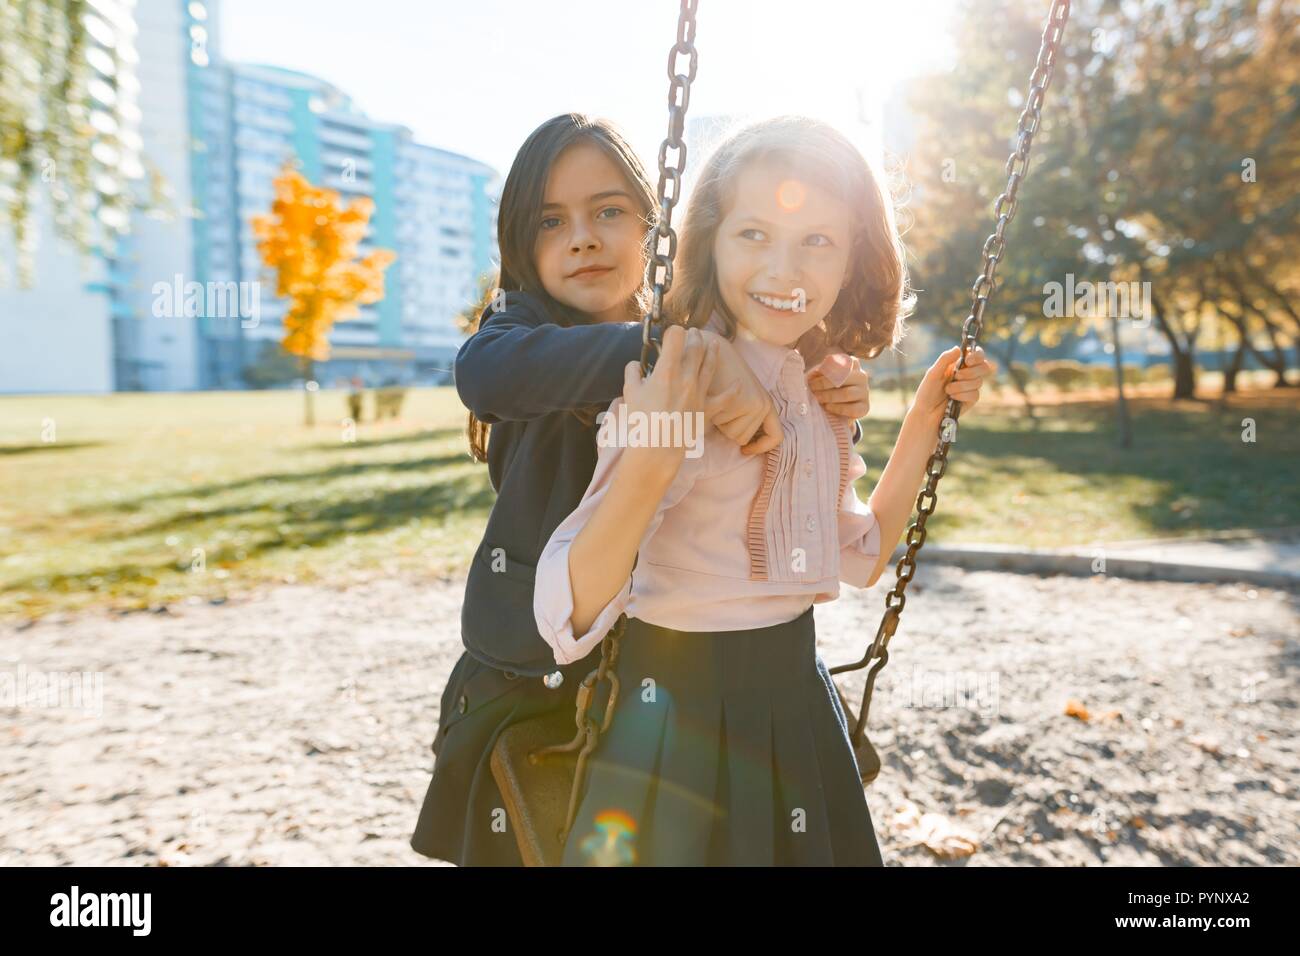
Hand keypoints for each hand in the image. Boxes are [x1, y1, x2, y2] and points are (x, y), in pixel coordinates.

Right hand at [620, 324, 717, 481]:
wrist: (658, 446)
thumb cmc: (642, 419)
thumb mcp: (630, 392)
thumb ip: (633, 372)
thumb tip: (636, 365)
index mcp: (667, 370)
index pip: (675, 336)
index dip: (673, 331)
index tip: (670, 335)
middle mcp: (687, 376)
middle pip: (695, 347)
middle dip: (694, 336)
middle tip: (693, 333)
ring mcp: (699, 391)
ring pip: (710, 364)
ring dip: (712, 350)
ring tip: (712, 343)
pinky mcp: (707, 408)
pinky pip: (725, 399)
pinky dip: (732, 391)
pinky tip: (738, 384)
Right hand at [699, 329, 782, 454]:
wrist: (711, 351)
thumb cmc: (721, 375)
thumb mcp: (740, 395)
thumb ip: (745, 416)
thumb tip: (743, 444)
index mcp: (766, 403)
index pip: (776, 436)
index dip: (761, 447)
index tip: (745, 450)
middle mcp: (764, 405)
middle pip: (743, 438)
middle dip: (728, 428)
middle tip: (723, 406)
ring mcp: (753, 404)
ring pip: (732, 434)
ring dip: (720, 422)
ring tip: (718, 399)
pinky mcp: (740, 403)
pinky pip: (722, 424)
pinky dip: (713, 415)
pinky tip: (713, 397)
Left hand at [807, 354, 868, 419]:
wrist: (834, 411)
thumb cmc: (826, 389)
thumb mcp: (821, 378)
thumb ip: (819, 373)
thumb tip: (817, 372)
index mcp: (852, 365)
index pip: (843, 361)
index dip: (829, 367)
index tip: (816, 372)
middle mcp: (861, 377)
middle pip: (844, 377)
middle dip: (825, 383)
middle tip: (812, 388)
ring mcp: (864, 392)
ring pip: (847, 393)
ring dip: (829, 396)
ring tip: (818, 398)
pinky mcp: (864, 408)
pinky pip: (852, 409)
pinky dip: (837, 408)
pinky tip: (828, 407)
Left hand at [914, 345, 995, 420]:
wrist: (926, 413)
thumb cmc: (927, 392)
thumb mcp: (933, 373)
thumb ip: (945, 359)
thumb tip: (958, 348)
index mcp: (959, 364)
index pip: (977, 354)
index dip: (977, 355)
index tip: (968, 360)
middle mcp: (967, 374)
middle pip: (984, 366)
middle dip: (971, 371)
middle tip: (956, 376)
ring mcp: (971, 387)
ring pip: (978, 381)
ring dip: (961, 386)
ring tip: (947, 390)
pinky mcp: (971, 399)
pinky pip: (975, 394)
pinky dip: (962, 395)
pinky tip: (952, 398)